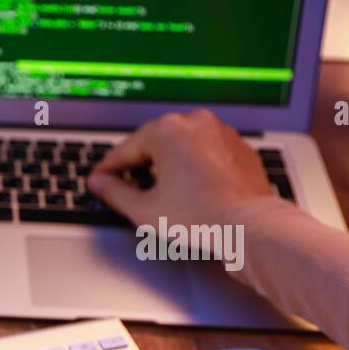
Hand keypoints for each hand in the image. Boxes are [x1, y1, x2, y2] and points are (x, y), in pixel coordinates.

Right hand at [87, 109, 278, 229]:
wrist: (249, 226)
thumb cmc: (201, 217)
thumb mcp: (143, 209)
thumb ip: (114, 192)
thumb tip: (100, 183)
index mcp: (168, 131)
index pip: (125, 149)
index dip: (107, 169)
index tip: (98, 180)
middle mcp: (195, 123)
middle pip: (153, 143)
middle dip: (137, 165)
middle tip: (124, 187)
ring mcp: (220, 132)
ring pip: (180, 145)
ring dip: (166, 164)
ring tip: (158, 192)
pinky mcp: (237, 146)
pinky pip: (204, 151)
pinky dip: (192, 166)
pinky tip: (187, 190)